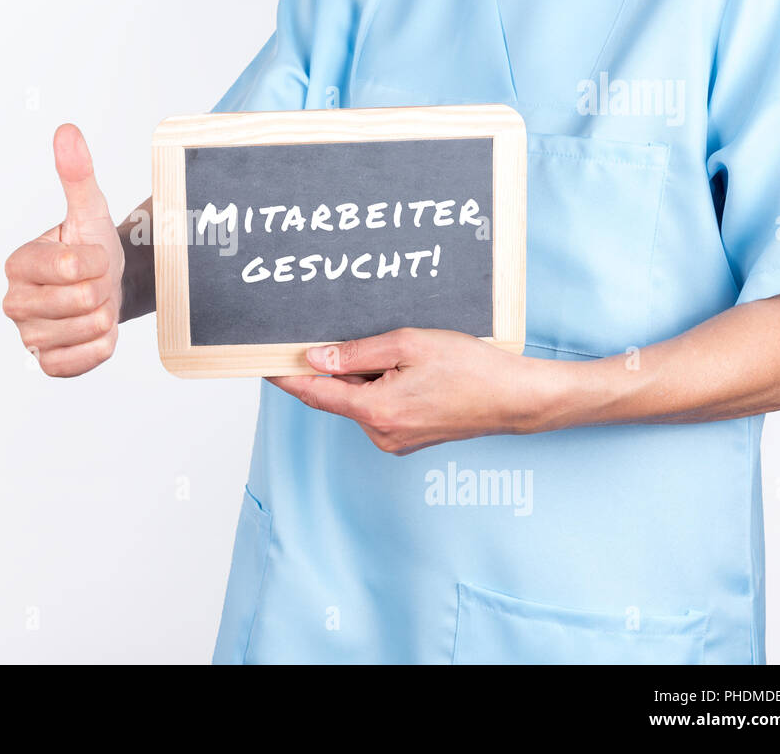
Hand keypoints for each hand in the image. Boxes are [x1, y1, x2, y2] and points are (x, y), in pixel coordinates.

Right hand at [3, 124, 124, 376]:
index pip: (71, 266)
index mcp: (18, 263)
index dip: (96, 261)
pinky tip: (94, 330)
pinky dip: (99, 347)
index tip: (91, 256)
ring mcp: (28, 335)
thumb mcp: (89, 210)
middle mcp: (14, 301)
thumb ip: (76, 174)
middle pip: (81, 301)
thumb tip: (67, 132)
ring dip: (104, 316)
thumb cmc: (91, 247)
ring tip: (94, 303)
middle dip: (102, 289)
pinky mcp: (47, 363)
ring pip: (87, 329)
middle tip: (94, 282)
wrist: (107, 286)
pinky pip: (82, 360)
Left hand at [269, 328, 556, 455]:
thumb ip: (356, 352)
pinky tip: (410, 371)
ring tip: (404, 356)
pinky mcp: (407, 439)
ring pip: (360, 400)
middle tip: (363, 339)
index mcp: (376, 410)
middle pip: (338, 394)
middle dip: (340, 367)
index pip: (313, 393)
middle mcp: (380, 433)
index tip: (263, 361)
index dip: (285, 376)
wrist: (515, 399)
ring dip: (366, 376)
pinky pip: (379, 408)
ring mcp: (394, 440)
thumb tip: (315, 358)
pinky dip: (382, 388)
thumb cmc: (470, 368)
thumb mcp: (407, 345)